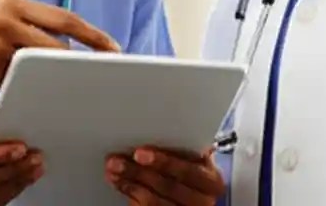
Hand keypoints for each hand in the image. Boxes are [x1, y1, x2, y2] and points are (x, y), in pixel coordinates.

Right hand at [0, 0, 119, 86]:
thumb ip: (23, 20)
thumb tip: (56, 44)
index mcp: (14, 2)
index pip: (64, 18)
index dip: (93, 35)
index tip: (115, 49)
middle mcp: (8, 21)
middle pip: (55, 47)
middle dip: (75, 64)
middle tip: (95, 78)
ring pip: (35, 68)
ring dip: (45, 78)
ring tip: (59, 88)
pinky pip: (11, 84)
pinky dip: (19, 88)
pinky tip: (22, 93)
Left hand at [105, 147, 224, 204]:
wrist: (196, 193)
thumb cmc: (193, 167)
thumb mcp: (193, 155)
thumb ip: (181, 146)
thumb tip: (149, 127)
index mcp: (211, 179)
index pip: (188, 171)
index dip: (164, 162)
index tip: (140, 153)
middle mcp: (203, 200)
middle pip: (168, 187)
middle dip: (139, 172)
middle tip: (117, 161)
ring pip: (155, 202)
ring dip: (129, 184)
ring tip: (114, 171)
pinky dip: (131, 195)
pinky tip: (122, 184)